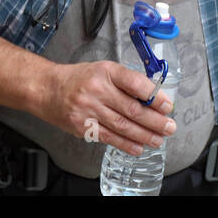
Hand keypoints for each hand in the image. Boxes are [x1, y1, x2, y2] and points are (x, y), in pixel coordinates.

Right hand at [41, 60, 175, 157]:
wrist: (48, 89)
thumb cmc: (80, 78)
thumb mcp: (104, 70)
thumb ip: (126, 81)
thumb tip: (153, 98)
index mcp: (106, 71)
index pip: (134, 83)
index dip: (154, 96)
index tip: (167, 106)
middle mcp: (97, 89)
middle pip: (132, 108)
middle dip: (154, 121)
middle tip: (169, 127)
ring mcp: (89, 109)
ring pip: (122, 126)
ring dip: (144, 135)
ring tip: (159, 140)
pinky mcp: (83, 126)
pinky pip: (109, 137)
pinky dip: (126, 144)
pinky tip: (139, 147)